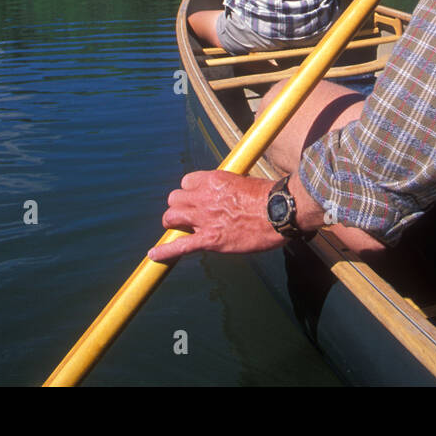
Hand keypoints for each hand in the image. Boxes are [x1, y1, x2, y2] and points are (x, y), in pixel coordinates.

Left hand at [147, 170, 284, 262]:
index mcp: (213, 180)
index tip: (197, 197)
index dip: (190, 191)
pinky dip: (166, 251)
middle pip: (174, 199)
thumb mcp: (245, 182)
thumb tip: (228, 194)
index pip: (186, 182)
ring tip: (177, 228)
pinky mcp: (210, 239)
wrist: (281, 212)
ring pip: (171, 218)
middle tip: (189, 214)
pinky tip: (154, 255)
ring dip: (173, 223)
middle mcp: (204, 197)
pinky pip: (180, 245)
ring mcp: (205, 219)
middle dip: (179, 206)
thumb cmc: (270, 197)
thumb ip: (229, 188)